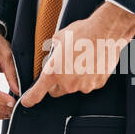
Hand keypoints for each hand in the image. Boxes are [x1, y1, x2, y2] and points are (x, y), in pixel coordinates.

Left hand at [20, 1, 134, 105]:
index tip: (27, 101)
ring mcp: (84, 86)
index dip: (30, 99)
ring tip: (82, 60)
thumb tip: (54, 52)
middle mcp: (68, 84)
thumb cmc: (83, 33)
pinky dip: (89, 76)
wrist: (106, 32)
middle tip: (63, 68)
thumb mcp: (59, 38)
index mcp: (53, 73)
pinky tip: (91, 62)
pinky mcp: (97, 84)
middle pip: (57, 91)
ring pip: (74, 87)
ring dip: (75, 78)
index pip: (36, 94)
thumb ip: (53, 51)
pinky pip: (89, 83)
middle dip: (57, 83)